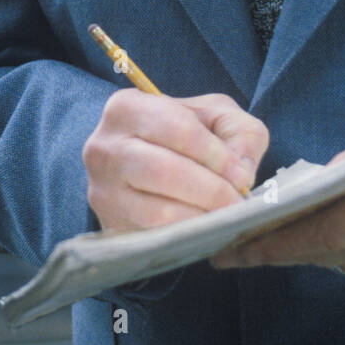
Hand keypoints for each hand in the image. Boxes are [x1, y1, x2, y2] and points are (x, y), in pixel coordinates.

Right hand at [83, 90, 269, 231]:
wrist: (152, 163)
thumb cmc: (186, 135)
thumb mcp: (217, 117)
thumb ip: (240, 133)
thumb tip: (240, 173)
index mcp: (127, 107)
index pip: (178, 129)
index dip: (216, 154)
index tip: (241, 174)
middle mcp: (104, 146)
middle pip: (164, 171)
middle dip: (211, 189)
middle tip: (238, 201)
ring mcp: (102, 189)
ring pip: (158, 211)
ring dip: (202, 216)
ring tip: (225, 215)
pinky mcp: (109, 223)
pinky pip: (153, 236)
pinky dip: (186, 234)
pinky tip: (204, 227)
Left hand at [210, 124, 344, 291]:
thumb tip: (309, 181)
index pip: (327, 228)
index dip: (279, 240)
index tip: (238, 244)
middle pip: (320, 250)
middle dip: (271, 248)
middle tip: (225, 245)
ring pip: (330, 261)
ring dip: (293, 249)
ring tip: (249, 239)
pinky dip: (324, 250)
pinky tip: (300, 238)